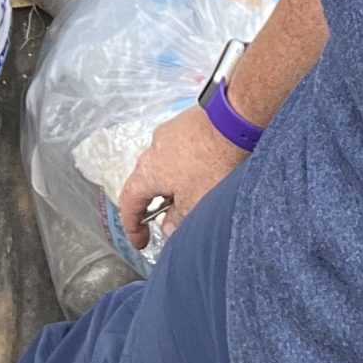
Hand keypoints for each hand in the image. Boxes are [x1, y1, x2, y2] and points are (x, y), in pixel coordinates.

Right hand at [117, 103, 248, 249]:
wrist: (233, 121)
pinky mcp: (187, 123)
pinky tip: (207, 172)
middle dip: (158, 204)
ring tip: (196, 195)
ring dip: (175, 184)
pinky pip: (182, 151)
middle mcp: (152, 149)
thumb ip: (178, 220)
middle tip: (173, 221)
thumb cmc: (211, 164)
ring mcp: (170, 132)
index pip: (128, 202)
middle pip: (147, 182)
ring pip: (166, 166)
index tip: (141, 242)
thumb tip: (167, 229)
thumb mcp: (195, 203)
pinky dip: (188, 167)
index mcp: (147, 171)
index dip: (132, 226)